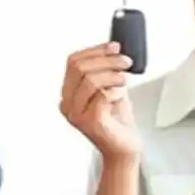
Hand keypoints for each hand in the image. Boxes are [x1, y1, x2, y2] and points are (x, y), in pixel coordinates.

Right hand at [60, 42, 140, 157]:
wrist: (123, 148)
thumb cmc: (117, 120)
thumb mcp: (109, 88)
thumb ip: (105, 71)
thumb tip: (113, 48)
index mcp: (68, 93)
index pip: (73, 62)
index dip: (95, 50)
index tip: (114, 46)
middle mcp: (68, 104)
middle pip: (80, 68)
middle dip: (107, 60)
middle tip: (125, 62)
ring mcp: (77, 114)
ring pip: (91, 80)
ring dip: (113, 75)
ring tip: (125, 80)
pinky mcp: (91, 122)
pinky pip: (102, 96)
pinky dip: (116, 91)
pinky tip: (122, 95)